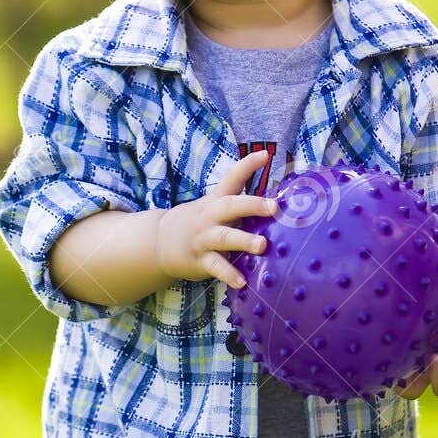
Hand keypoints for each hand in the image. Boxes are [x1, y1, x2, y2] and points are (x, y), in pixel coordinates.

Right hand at [154, 149, 279, 288]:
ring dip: (243, 241)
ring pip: (224, 237)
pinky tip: (241, 282)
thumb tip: (278, 204)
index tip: (264, 154)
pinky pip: (216, 267)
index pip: (232, 178)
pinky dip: (229, 274)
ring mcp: (204, 238)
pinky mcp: (200, 259)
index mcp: (216, 201)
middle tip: (274, 207)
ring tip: (261, 246)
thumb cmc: (200, 224)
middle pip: (231, 206)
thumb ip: (240, 207)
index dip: (247, 165)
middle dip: (252, 205)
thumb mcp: (214, 209)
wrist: (159, 243)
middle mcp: (210, 216)